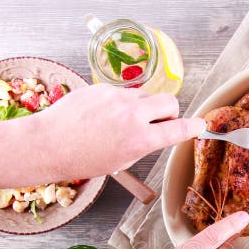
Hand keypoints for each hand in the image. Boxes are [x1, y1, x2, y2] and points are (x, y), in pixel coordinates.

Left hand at [34, 83, 204, 179]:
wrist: (49, 144)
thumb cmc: (83, 159)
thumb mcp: (122, 161)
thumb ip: (144, 144)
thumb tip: (156, 131)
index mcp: (140, 139)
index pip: (179, 129)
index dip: (193, 127)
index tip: (200, 125)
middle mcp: (133, 115)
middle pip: (170, 102)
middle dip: (169, 112)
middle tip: (158, 122)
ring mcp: (117, 98)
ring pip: (145, 95)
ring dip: (143, 106)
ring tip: (122, 122)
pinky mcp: (102, 88)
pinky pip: (123, 92)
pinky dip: (120, 103)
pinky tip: (103, 116)